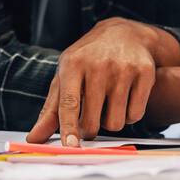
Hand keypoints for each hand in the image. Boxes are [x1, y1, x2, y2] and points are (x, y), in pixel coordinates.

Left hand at [26, 18, 158, 145]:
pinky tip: (124, 98)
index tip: (70, 146)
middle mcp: (98, 65)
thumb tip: (34, 138)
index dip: (69, 127)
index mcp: (73, 64)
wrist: (124, 33)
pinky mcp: (144, 73)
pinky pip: (135, 114)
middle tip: (90, 118)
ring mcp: (123, 69)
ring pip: (116, 122)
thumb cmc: (88, 60)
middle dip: (90, 129)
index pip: (69, 102)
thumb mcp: (65, 76)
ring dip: (110, 121)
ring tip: (107, 103)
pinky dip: (129, 115)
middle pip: (93, 121)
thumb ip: (51, 110)